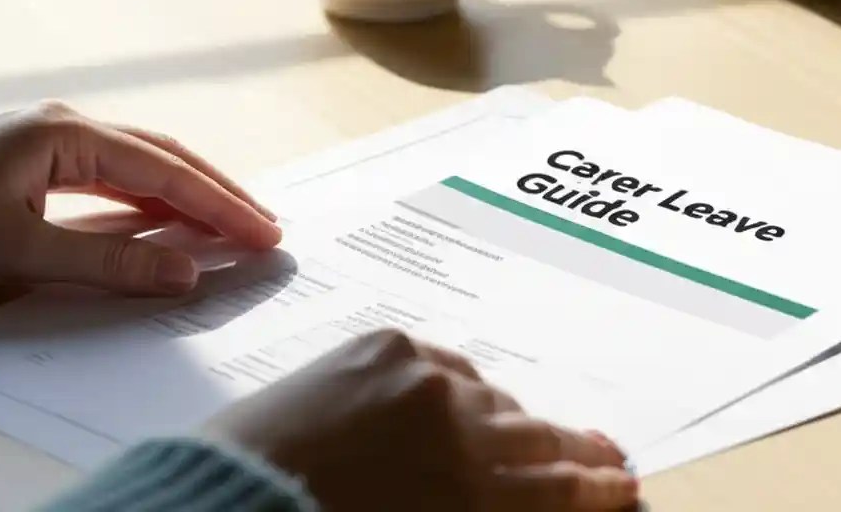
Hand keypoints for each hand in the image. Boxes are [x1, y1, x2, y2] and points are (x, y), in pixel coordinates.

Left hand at [0, 101, 280, 294]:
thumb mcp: (19, 251)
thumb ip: (109, 263)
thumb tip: (187, 274)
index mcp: (67, 134)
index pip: (165, 171)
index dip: (220, 205)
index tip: (265, 235)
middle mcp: (67, 126)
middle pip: (165, 156)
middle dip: (220, 192)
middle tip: (268, 228)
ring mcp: (52, 141)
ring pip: (143, 164)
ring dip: (191, 193)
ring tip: (235, 222)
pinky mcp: (38, 162)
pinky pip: (114, 176)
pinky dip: (153, 198)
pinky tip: (172, 217)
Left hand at [204, 330, 639, 511]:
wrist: (217, 504)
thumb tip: (539, 500)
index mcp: (472, 492)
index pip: (563, 488)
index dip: (600, 489)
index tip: (624, 485)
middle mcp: (459, 424)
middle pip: (541, 437)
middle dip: (578, 453)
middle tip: (607, 456)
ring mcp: (420, 376)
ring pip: (496, 397)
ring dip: (511, 423)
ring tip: (527, 435)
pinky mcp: (380, 344)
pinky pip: (447, 363)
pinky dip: (457, 388)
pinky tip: (460, 403)